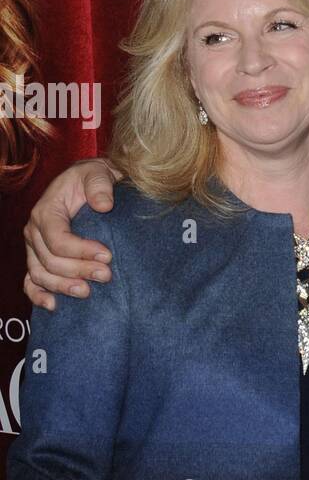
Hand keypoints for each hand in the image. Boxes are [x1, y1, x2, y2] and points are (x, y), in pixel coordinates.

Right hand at [24, 158, 121, 308]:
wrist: (89, 185)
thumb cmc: (92, 179)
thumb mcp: (97, 173)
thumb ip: (100, 185)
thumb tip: (104, 205)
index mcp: (46, 212)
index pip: (57, 239)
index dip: (81, 251)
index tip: (107, 256)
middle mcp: (34, 232)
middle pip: (50, 261)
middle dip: (79, 271)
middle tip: (107, 275)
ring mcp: (34, 249)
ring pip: (40, 275)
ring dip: (63, 287)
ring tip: (88, 292)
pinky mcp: (39, 260)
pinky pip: (31, 282)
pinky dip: (39, 296)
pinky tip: (54, 306)